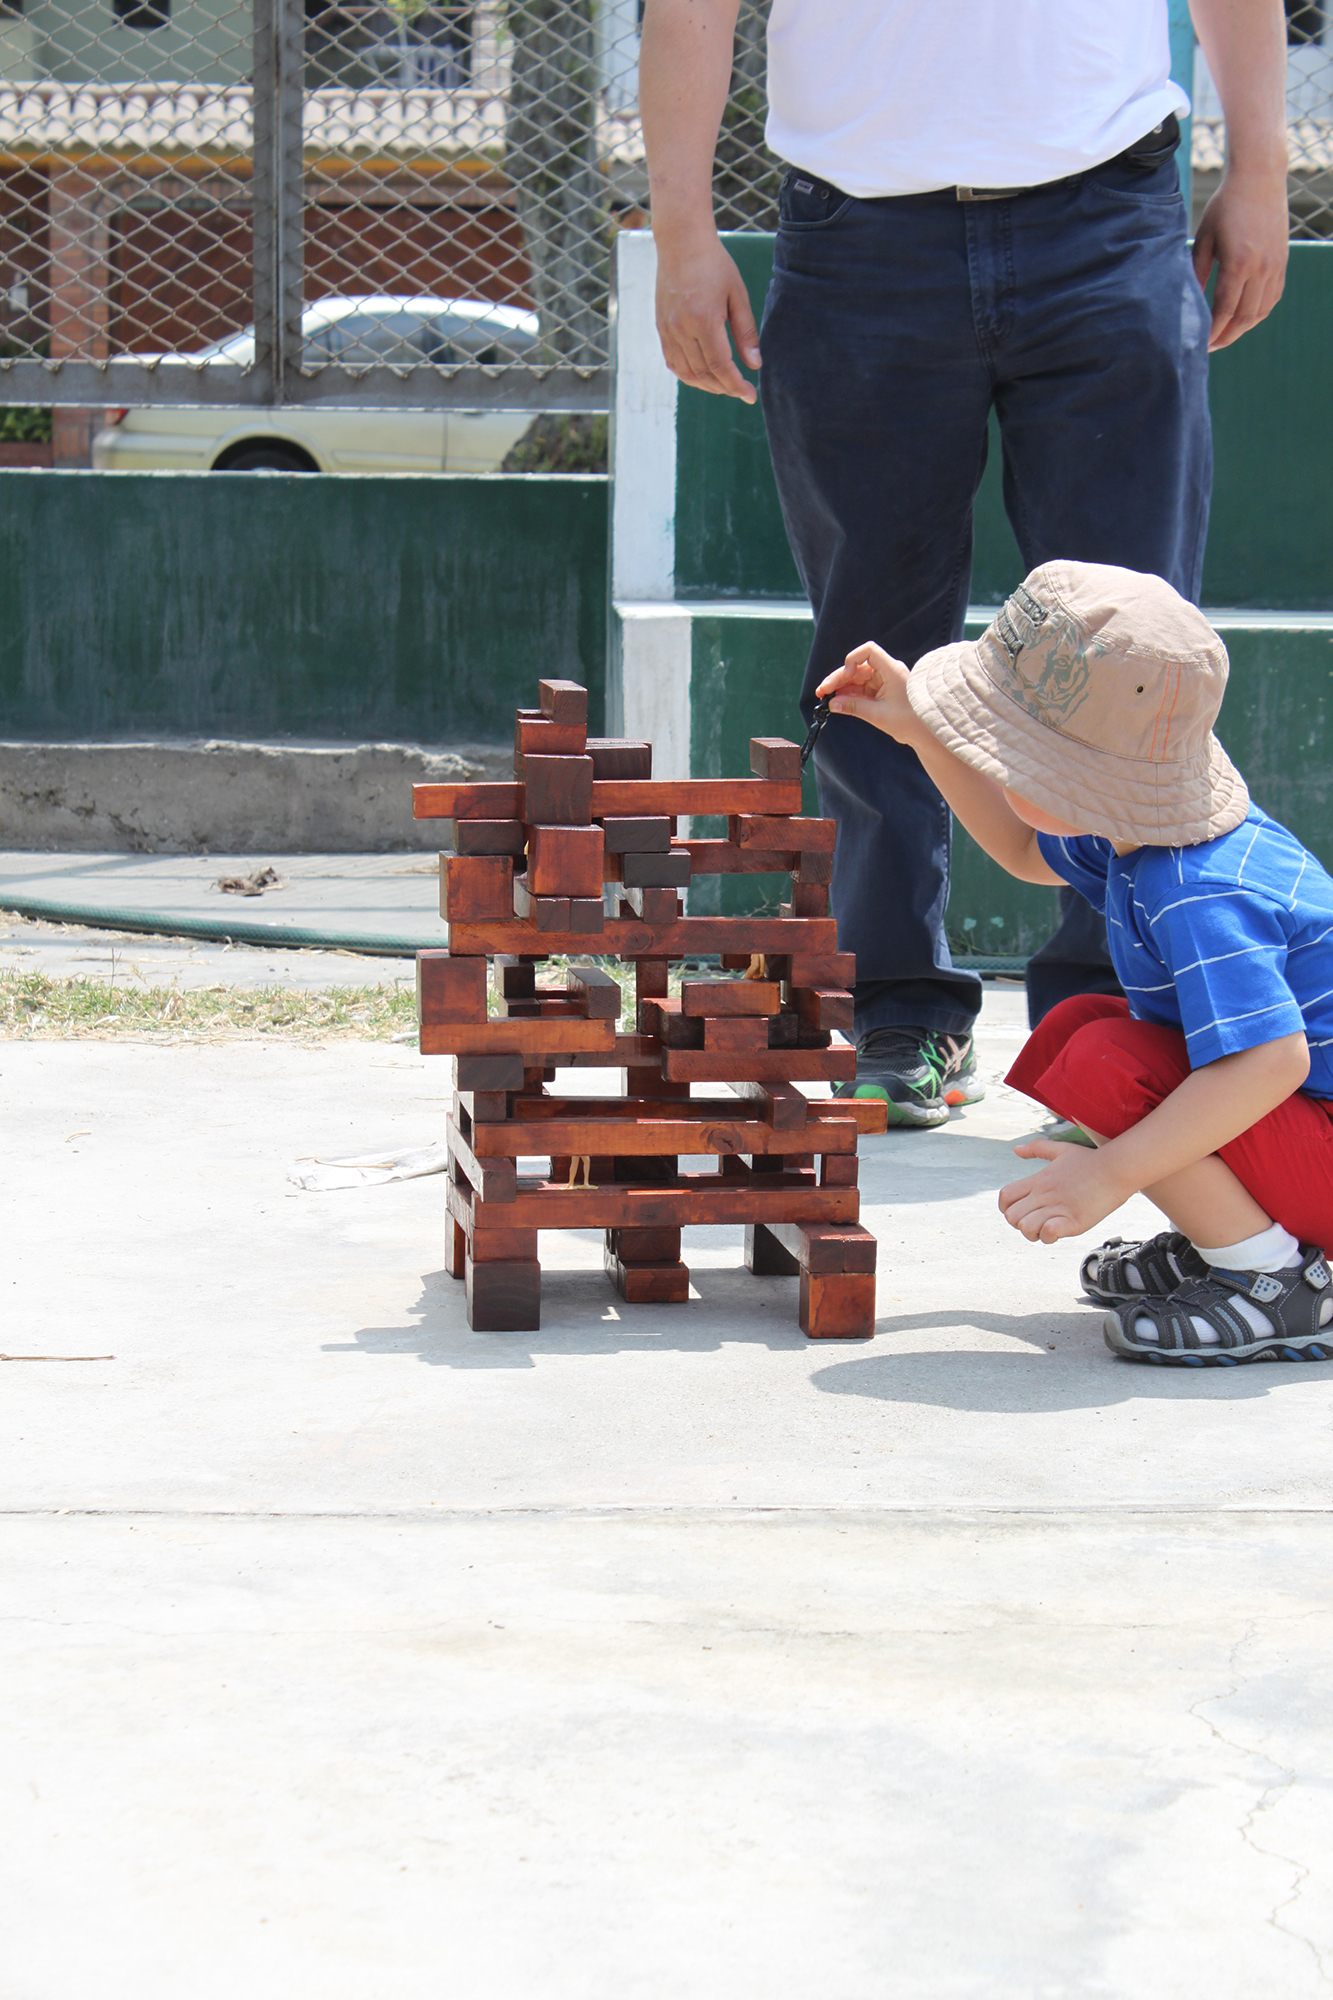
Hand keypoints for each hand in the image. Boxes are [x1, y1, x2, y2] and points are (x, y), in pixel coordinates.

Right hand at [655, 234, 760, 402]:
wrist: (681, 242)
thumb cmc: (714, 264)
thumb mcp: (737, 294)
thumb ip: (745, 332)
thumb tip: (754, 364)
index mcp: (703, 319)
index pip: (720, 366)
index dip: (736, 385)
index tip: (750, 395)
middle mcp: (681, 328)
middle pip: (704, 373)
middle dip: (725, 388)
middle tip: (742, 390)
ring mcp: (667, 329)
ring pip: (686, 373)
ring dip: (707, 385)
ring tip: (725, 386)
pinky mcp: (661, 328)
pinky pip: (673, 362)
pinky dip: (689, 375)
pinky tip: (703, 376)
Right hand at [816, 644, 917, 741]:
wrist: (926, 733)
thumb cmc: (909, 722)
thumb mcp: (878, 715)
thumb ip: (853, 707)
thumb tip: (831, 704)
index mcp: (891, 670)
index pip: (868, 651)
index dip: (852, 660)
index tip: (845, 676)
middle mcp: (887, 672)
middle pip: (857, 667)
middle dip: (839, 678)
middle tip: (822, 691)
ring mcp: (884, 681)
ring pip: (857, 678)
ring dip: (841, 687)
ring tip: (825, 698)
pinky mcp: (881, 692)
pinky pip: (861, 689)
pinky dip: (849, 695)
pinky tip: (837, 702)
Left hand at [998, 1139, 1130, 1243]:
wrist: (1117, 1168)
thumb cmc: (1091, 1160)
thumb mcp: (1061, 1149)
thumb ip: (1037, 1148)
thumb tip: (1016, 1149)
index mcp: (1038, 1180)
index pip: (1005, 1198)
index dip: (1007, 1209)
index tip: (1022, 1211)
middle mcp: (1044, 1194)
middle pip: (1011, 1218)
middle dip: (1020, 1225)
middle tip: (1037, 1223)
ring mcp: (1058, 1207)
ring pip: (1026, 1228)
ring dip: (1034, 1233)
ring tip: (1048, 1228)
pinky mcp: (1075, 1221)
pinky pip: (1048, 1232)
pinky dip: (1049, 1236)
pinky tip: (1059, 1231)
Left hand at [1193, 164, 1288, 351]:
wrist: (1259, 177)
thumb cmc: (1225, 205)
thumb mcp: (1203, 238)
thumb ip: (1196, 272)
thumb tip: (1189, 303)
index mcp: (1238, 263)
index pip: (1224, 311)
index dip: (1212, 332)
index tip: (1199, 343)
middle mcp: (1261, 268)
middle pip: (1244, 318)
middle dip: (1226, 337)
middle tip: (1209, 347)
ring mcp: (1276, 266)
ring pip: (1261, 312)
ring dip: (1242, 328)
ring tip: (1224, 335)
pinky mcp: (1283, 261)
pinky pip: (1272, 298)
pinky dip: (1258, 313)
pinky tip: (1243, 317)